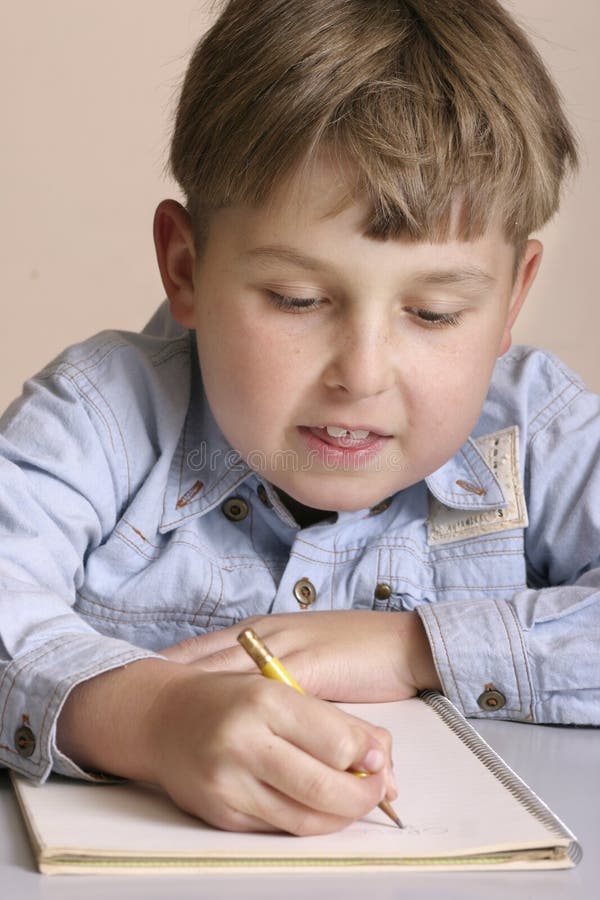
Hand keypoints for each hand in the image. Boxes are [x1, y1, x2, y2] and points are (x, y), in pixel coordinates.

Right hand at [147, 666, 396, 834]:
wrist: (161, 718)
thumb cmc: (227, 699)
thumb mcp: (279, 690)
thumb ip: (331, 720)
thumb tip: (380, 755)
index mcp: (263, 700)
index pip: (335, 741)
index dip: (368, 757)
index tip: (379, 759)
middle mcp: (243, 742)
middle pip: (325, 789)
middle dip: (363, 796)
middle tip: (376, 789)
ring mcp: (228, 783)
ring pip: (305, 819)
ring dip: (340, 816)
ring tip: (351, 799)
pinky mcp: (220, 814)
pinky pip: (278, 828)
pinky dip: (306, 821)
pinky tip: (314, 805)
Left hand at [160, 609, 440, 700]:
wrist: (404, 643)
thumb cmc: (360, 652)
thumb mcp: (310, 656)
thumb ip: (280, 672)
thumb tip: (252, 696)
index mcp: (267, 630)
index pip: (209, 646)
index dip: (174, 661)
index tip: (139, 675)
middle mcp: (268, 634)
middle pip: (207, 656)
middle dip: (169, 673)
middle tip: (130, 687)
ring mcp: (286, 648)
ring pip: (226, 668)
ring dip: (191, 685)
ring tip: (154, 701)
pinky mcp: (308, 666)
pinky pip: (263, 685)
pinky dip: (235, 698)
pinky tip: (212, 711)